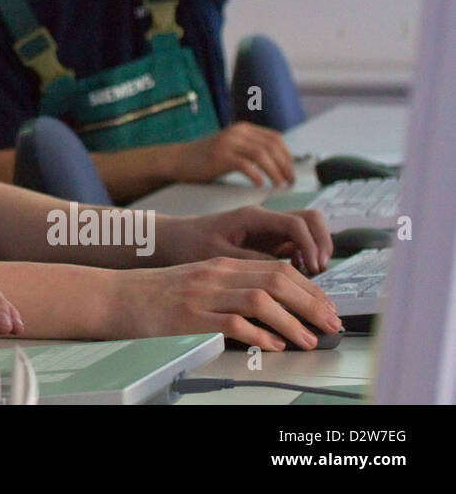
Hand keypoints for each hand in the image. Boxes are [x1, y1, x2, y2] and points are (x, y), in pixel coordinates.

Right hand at [110, 257, 339, 350]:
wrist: (112, 295)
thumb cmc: (153, 294)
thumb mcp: (197, 283)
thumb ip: (230, 290)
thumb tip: (270, 312)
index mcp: (220, 264)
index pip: (277, 268)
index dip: (309, 289)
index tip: (326, 308)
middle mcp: (215, 273)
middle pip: (277, 279)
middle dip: (311, 303)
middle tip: (331, 323)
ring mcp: (202, 293)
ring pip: (260, 299)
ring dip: (292, 321)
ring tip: (309, 338)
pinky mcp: (189, 315)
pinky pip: (232, 322)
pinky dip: (258, 334)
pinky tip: (273, 345)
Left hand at [157, 207, 331, 272]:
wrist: (173, 240)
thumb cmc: (190, 244)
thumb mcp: (219, 256)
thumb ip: (252, 262)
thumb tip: (283, 275)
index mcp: (253, 217)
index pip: (297, 223)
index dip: (311, 245)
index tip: (314, 269)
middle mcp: (265, 219)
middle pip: (311, 220)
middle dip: (322, 244)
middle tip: (318, 271)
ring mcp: (268, 230)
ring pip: (306, 231)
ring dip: (315, 251)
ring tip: (310, 275)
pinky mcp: (266, 242)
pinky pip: (295, 245)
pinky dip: (304, 258)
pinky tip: (296, 276)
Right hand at [169, 122, 294, 186]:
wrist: (178, 160)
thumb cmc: (205, 159)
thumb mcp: (231, 147)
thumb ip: (250, 150)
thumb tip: (277, 164)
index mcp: (243, 129)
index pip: (275, 138)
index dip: (288, 156)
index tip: (291, 172)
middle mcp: (237, 132)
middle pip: (272, 146)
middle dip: (285, 165)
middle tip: (290, 181)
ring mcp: (228, 143)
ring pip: (262, 155)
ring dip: (275, 172)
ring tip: (280, 185)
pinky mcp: (220, 156)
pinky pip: (245, 165)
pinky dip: (257, 176)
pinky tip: (260, 185)